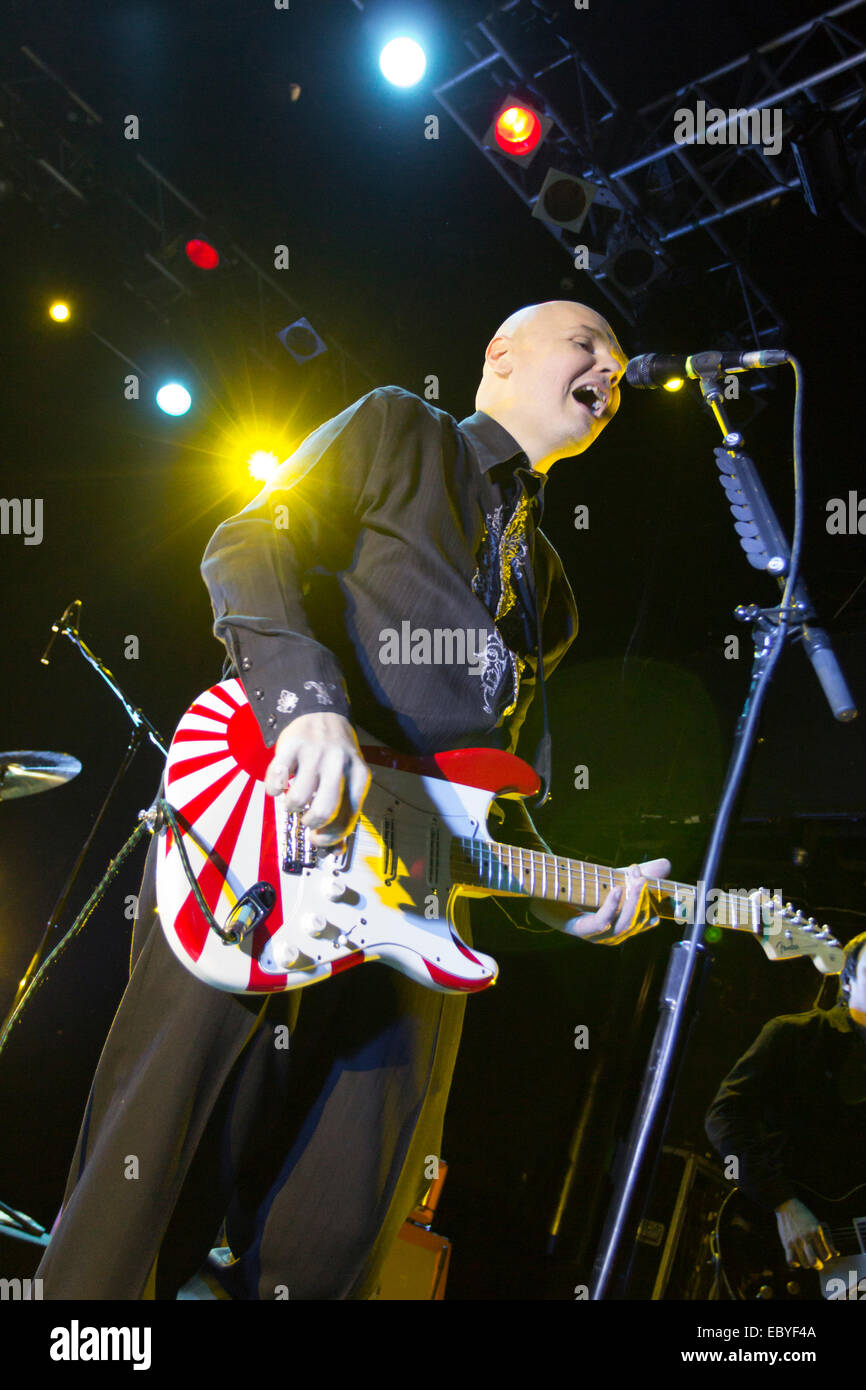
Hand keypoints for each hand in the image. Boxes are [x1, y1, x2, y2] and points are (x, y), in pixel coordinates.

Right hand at [264, 712, 369, 847]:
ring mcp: (316, 753)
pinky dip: (273, 789)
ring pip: (298, 799)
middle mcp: (340, 764)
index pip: (348, 819)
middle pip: (324, 811)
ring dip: (291, 807)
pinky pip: (277, 778)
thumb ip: (343, 815)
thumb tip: (334, 853)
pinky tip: (279, 785)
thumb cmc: (335, 756)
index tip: (317, 839)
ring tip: (294, 799)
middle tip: (306, 819)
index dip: (330, 838)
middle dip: (311, 824)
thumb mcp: (348, 780)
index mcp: (360, 775)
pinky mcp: (292, 745)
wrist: (322, 713)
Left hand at [534, 859, 670, 942]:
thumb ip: (638, 874)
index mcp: (616, 926)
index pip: (642, 924)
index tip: (660, 891)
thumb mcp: (613, 876)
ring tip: (635, 881)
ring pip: (621, 926)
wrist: (544, 879)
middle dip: (643, 901)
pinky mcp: (575, 929)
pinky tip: (618, 890)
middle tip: (644, 877)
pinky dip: (612, 908)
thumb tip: (667, 864)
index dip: (654, 909)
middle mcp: (605, 936)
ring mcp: (591, 935)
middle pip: (634, 924)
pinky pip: (600, 923)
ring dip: (631, 903)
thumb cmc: (578, 882)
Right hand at [774, 1197, 837, 1269]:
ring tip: (805, 1259)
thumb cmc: (805, 1216)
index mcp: (816, 1232)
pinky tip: (796, 1259)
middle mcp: (807, 1237)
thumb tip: (837, 1254)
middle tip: (816, 1263)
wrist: (787, 1206)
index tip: (822, 1255)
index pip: (826, 1255)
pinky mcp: (787, 1243)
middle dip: (818, 1265)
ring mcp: (796, 1241)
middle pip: (815, 1262)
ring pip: (804, 1263)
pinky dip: (794, 1263)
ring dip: (806, 1264)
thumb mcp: (818, 1225)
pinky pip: (791, 1260)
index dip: (825, 1257)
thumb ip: (827, 1240)